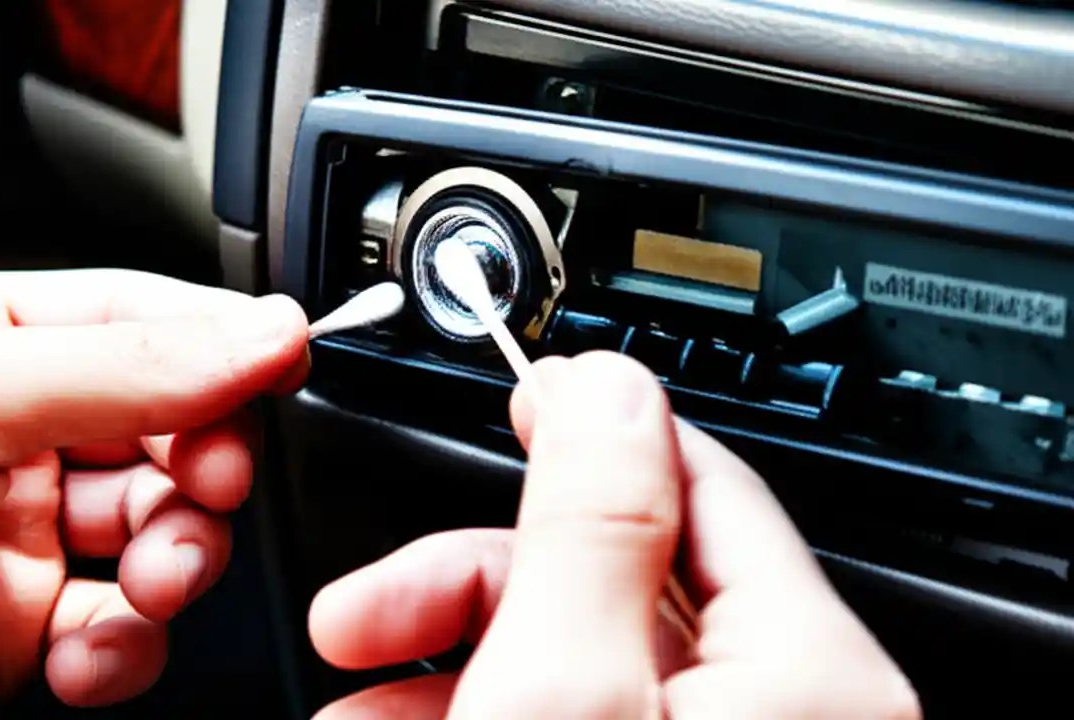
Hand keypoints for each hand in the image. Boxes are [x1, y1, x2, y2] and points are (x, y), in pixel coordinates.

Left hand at [0, 269, 308, 716]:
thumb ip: (127, 365)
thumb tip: (262, 331)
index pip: (131, 315)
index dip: (216, 341)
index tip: (288, 364)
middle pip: (162, 426)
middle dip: (201, 466)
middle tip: (212, 488)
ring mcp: (7, 534)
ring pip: (157, 527)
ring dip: (178, 561)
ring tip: (155, 585)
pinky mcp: (18, 630)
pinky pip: (123, 623)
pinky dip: (130, 644)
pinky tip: (92, 654)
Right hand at [309, 352, 920, 718]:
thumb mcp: (562, 681)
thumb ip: (589, 517)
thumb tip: (602, 380)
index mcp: (805, 670)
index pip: (698, 479)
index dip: (587, 426)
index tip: (512, 397)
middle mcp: (783, 712)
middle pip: (610, 579)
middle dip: (461, 585)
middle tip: (367, 611)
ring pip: (572, 659)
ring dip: (444, 663)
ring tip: (354, 703)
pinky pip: (571, 716)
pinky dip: (475, 709)